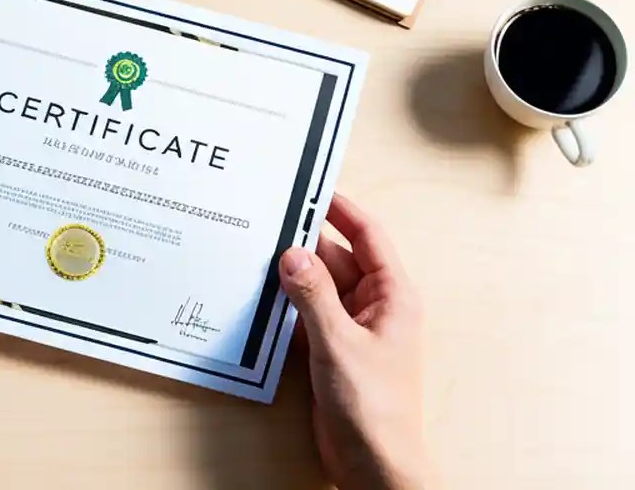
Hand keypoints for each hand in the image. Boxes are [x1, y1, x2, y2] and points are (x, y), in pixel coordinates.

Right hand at [278, 195, 430, 489]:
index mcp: (392, 296)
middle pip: (336, 257)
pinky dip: (286, 305)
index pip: (368, 235)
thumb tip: (292, 254)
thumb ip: (313, 295)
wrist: (375, 462)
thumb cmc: (375, 409)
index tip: (313, 186)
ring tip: (256, 254)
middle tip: (268, 221)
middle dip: (304, 242)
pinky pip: (306, 312)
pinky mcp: (331, 348)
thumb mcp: (339, 343)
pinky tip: (260, 297)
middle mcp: (374, 306)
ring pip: (317, 285)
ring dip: (292, 275)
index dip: (342, 208)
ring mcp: (352, 327)